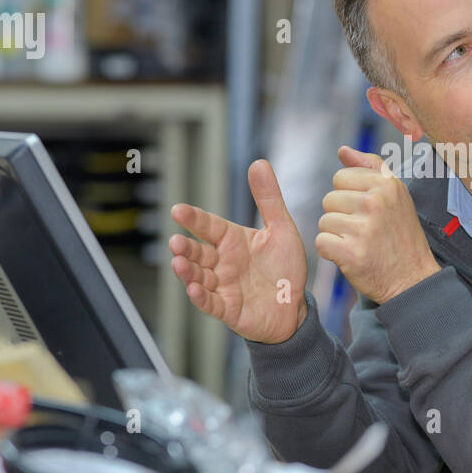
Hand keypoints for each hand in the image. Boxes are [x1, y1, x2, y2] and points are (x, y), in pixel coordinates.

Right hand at [169, 159, 307, 344]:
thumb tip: (258, 163)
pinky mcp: (229, 310)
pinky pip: (211, 303)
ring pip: (199, 277)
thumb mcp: (281, 229)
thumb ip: (268, 199)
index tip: (178, 210)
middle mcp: (223, 263)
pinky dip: (201, 297)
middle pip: (198, 252)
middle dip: (185, 247)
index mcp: (233, 241)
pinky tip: (193, 289)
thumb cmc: (285, 268)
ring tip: (179, 262)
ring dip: (187, 270)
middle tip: (176, 241)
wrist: (295, 307)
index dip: (194, 219)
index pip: (209, 226)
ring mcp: (223, 287)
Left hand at [315, 145, 441, 304]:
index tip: (368, 212)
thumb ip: (370, 168)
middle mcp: (375, 203)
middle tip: (364, 231)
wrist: (413, 279)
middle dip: (341, 215)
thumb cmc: (401, 235)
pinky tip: (351, 255)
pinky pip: (322, 242)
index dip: (350, 195)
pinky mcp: (351, 253)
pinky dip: (331, 252)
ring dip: (336, 234)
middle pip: (329, 199)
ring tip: (360, 243)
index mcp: (386, 184)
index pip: (341, 177)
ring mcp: (363, 228)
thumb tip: (343, 150)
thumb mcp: (395, 195)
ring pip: (324, 221)